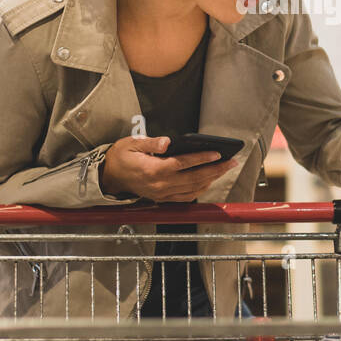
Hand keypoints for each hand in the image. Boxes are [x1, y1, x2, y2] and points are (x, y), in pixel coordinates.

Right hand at [100, 135, 237, 201]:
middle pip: (194, 178)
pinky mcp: (162, 198)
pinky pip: (186, 197)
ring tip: (225, 169)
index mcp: (153, 170)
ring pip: (193, 189)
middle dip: (215, 170)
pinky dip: (200, 189)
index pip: (184, 164)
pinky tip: (208, 180)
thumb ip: (152, 143)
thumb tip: (168, 142)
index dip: (202, 158)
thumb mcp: (132, 143)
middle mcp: (160, 185)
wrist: (108, 177)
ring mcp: (162, 194)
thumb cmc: (120, 157)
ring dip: (211, 179)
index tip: (217, 153)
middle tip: (232, 162)